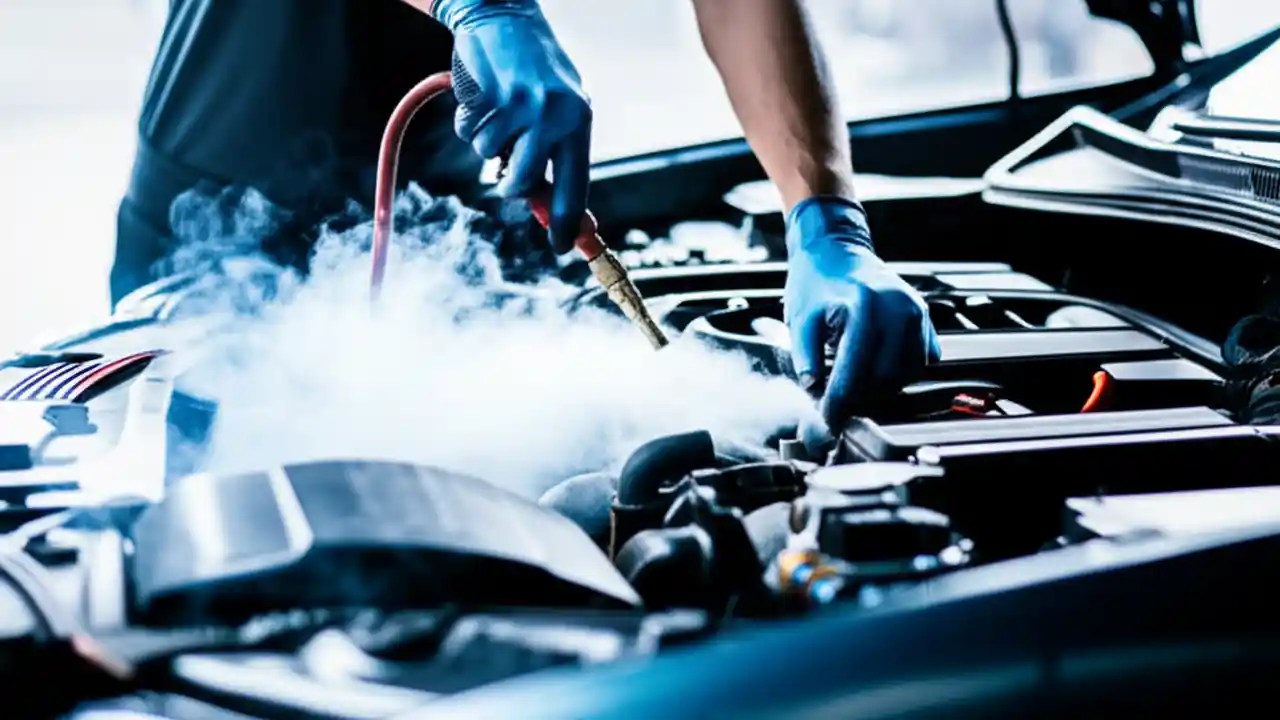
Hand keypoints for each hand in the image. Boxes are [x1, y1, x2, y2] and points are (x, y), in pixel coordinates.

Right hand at [434, 0, 591, 251]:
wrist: (503, 15)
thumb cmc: (535, 68)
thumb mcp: (558, 108)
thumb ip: (555, 153)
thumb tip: (546, 206)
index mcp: (578, 122)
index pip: (575, 186)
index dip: (565, 222)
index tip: (560, 246)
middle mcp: (552, 116)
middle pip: (521, 183)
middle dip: (509, 182)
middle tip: (507, 164)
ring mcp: (518, 107)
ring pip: (487, 156)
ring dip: (486, 140)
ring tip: (499, 110)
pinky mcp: (487, 96)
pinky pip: (467, 132)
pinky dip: (468, 120)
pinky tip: (483, 96)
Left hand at [784, 197, 940, 432]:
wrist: (835, 249)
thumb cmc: (816, 280)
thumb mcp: (800, 317)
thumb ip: (805, 357)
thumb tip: (813, 392)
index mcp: (866, 306)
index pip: (856, 370)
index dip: (840, 402)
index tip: (827, 420)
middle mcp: (899, 309)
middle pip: (885, 377)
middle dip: (860, 399)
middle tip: (836, 406)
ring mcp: (916, 312)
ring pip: (907, 373)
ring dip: (881, 389)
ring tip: (852, 387)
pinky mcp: (925, 318)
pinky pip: (920, 361)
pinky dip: (899, 374)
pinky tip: (873, 370)